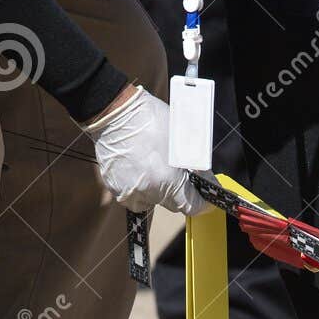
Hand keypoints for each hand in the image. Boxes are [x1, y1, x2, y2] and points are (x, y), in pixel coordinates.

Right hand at [81, 85, 205, 215]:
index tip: (204, 198)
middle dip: (179, 192)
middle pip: (171, 203)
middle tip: (180, 175)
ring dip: (158, 190)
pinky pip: (132, 195)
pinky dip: (139, 186)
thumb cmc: (150, 119)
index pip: (191, 206)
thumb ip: (194, 162)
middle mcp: (147, 192)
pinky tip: (140, 168)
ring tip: (157, 168)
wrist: (115, 112)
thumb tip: (202, 176)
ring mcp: (128, 191)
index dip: (200, 202)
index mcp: (167, 181)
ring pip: (151, 201)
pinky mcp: (114, 187)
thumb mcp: (182, 137)